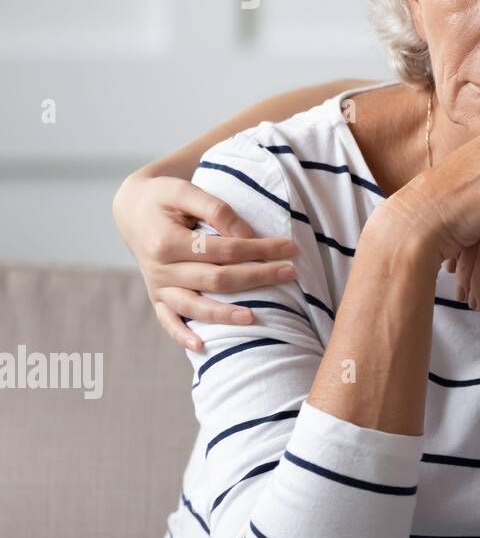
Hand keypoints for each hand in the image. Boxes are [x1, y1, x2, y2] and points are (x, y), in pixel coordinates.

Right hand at [112, 172, 299, 351]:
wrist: (133, 210)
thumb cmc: (164, 197)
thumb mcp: (185, 190)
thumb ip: (216, 209)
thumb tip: (246, 234)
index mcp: (166, 241)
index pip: (224, 249)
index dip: (259, 250)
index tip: (289, 248)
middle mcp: (160, 269)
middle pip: (215, 279)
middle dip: (256, 277)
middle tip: (290, 273)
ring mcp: (157, 287)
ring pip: (194, 306)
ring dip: (225, 314)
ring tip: (254, 318)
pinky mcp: (156, 297)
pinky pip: (168, 321)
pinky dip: (182, 335)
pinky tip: (201, 346)